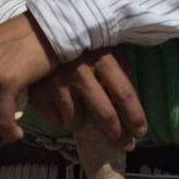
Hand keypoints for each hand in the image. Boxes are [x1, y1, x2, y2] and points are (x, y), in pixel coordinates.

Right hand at [28, 45, 146, 150]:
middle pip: (105, 114)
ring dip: (81, 123)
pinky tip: (61, 105)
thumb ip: (119, 65)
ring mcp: (58, 83)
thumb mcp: (104, 44)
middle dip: (118, 134)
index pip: (124, 93)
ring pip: (76, 122)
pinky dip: (61, 118)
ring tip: (81, 112)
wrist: (37, 33)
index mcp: (102, 57)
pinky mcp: (39, 93)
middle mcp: (80, 71)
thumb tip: (127, 94)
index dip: (135, 116)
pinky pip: (56, 121)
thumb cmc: (79, 40)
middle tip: (125, 144)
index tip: (141, 132)